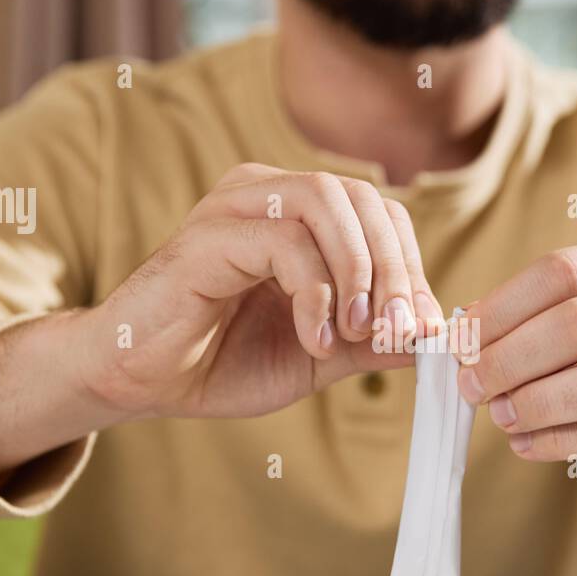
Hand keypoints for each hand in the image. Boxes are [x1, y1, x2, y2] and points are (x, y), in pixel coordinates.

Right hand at [80, 162, 442, 418]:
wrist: (141, 382)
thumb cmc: (221, 361)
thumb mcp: (318, 355)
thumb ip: (371, 339)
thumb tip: (435, 334)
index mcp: (296, 213)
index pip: (381, 215)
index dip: (410, 268)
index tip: (421, 329)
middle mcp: (267, 193)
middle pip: (364, 200)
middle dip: (395, 271)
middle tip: (399, 332)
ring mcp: (234, 206)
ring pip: (329, 203)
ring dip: (360, 271)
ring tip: (357, 331)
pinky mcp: (208, 235)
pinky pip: (283, 241)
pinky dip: (314, 292)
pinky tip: (313, 338)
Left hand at [457, 236, 576, 573]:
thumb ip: (536, 314)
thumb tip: (464, 331)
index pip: (563, 271)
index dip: (503, 307)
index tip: (461, 340)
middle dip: (513, 357)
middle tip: (471, 385)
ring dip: (540, 401)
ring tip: (500, 415)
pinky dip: (562, 439)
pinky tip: (525, 443)